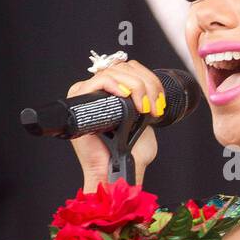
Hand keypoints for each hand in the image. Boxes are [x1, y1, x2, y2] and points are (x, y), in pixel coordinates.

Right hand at [66, 59, 163, 191]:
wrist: (117, 171)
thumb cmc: (129, 154)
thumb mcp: (146, 123)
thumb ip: (146, 103)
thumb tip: (151, 89)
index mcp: (114, 94)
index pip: (130, 70)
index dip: (149, 80)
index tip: (159, 102)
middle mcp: (100, 92)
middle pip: (124, 68)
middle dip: (147, 84)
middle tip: (153, 106)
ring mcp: (89, 95)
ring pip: (115, 71)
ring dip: (136, 86)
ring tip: (144, 108)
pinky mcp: (80, 101)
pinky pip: (98, 80)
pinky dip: (115, 84)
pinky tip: (125, 96)